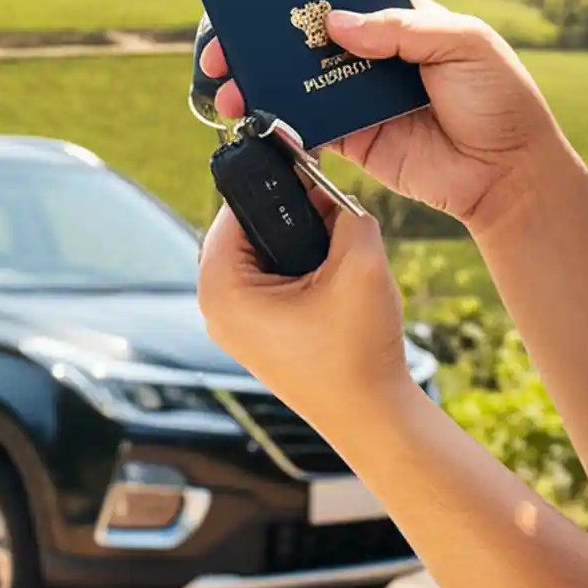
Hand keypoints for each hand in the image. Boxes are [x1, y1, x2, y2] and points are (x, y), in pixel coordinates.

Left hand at [198, 194, 410, 422]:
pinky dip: (295, 268)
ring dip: (294, 241)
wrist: (371, 417)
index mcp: (221, 290)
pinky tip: (329, 267)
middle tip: (325, 205)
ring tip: (333, 238)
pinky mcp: (257, 335)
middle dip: (285, 214)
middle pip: (241, 233)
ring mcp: (235, 325)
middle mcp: (216, 308)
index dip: (270, 186)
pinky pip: (266, 283)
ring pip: (256, 257)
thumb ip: (348, 214)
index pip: (232, 212)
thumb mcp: (361, 266)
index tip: (303, 170)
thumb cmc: (356, 354)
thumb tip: (335, 196)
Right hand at [201, 0, 567, 231]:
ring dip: (261, 85)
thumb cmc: (499, 99)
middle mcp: (372, 59)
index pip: (341, 2)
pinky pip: (308, 127)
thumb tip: (336, 22)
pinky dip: (279, 124)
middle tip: (225, 51)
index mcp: (399, 24)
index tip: (259, 4)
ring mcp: (358, 100)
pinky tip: (255, 120)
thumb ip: (399, 30)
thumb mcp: (462, 44)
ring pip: (298, 85)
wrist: (506, 173)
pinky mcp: (353, 140)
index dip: (300, 0)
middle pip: (305, 44)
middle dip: (262, 45)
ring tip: (229, 90)